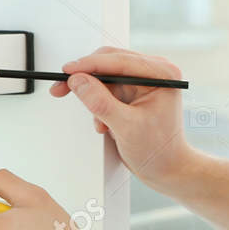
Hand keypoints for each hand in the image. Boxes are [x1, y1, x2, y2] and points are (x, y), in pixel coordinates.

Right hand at [51, 46, 201, 191]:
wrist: (166, 169)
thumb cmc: (158, 151)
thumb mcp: (125, 127)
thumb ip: (100, 102)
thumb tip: (78, 81)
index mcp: (163, 74)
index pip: (121, 60)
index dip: (90, 64)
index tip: (68, 71)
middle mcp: (155, 72)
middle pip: (110, 62)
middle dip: (86, 78)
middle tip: (62, 87)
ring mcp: (144, 82)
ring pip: (105, 77)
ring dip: (95, 99)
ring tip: (101, 123)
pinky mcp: (134, 92)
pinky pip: (107, 90)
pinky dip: (100, 106)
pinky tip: (106, 125)